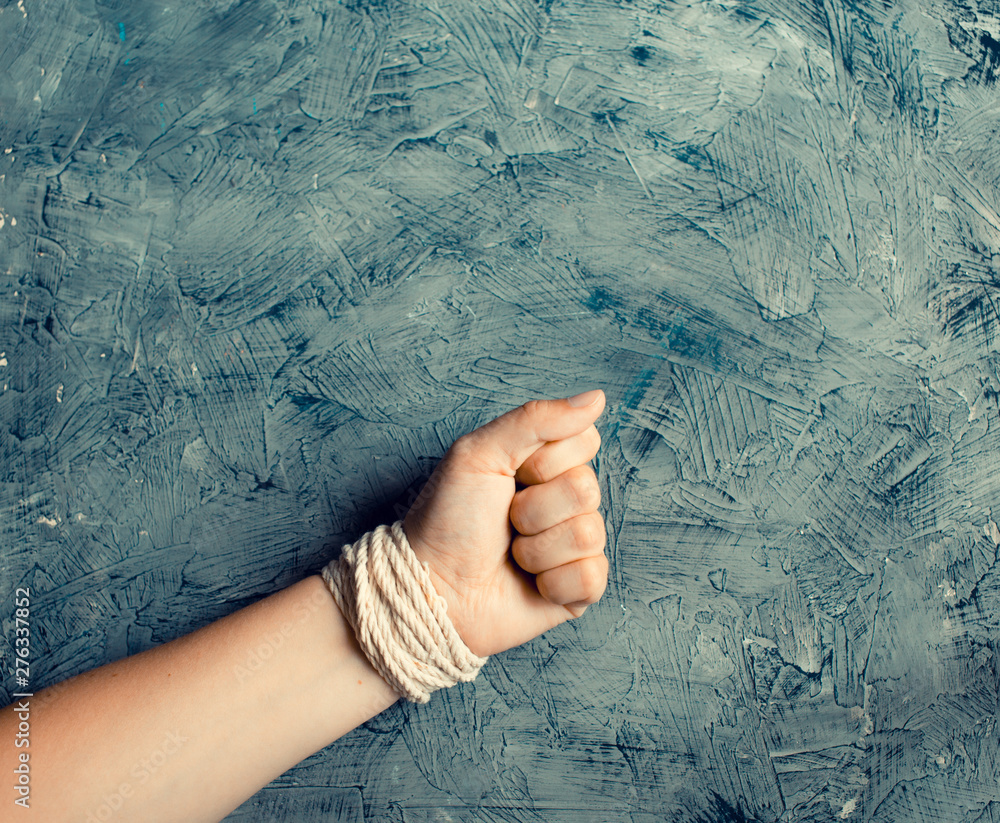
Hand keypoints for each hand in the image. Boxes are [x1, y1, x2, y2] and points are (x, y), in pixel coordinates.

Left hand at [403, 390, 606, 657]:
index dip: (546, 459)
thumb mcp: (480, 453)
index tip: (510, 474)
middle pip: (587, 488)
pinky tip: (528, 584)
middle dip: (535, 508)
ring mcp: (572, 546)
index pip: (584, 440)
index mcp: (543, 464)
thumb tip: (597, 397)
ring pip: (589, 534)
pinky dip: (552, 582)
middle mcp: (562, 502)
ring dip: (537, 548)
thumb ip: (537, 419)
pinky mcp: (576, 590)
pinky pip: (591, 576)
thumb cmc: (448, 518)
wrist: (432, 587)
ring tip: (510, 554)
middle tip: (504, 520)